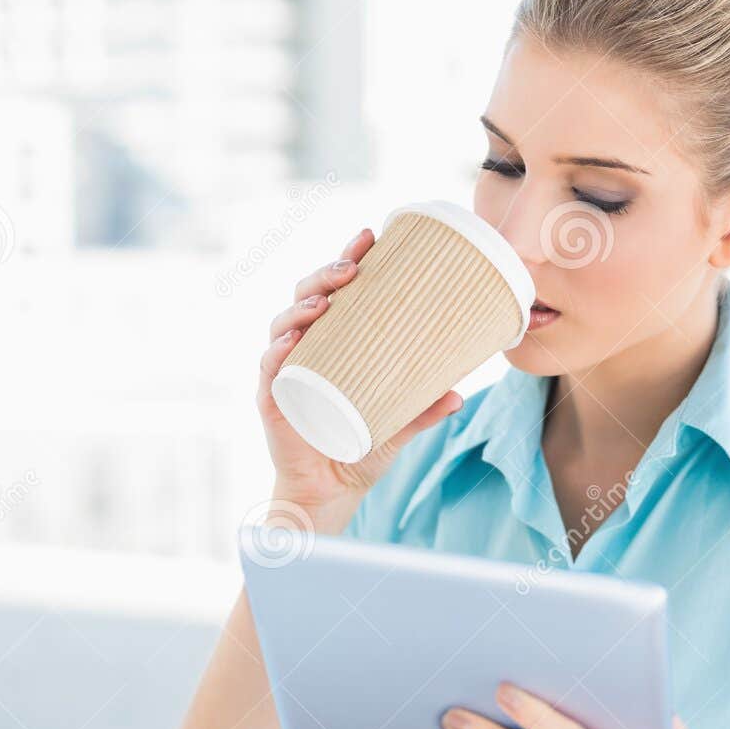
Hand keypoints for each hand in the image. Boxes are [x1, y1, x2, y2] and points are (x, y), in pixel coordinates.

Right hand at [257, 227, 462, 532]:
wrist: (331, 492)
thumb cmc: (360, 446)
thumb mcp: (400, 423)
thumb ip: (425, 408)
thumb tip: (459, 393)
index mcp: (334, 341)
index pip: (336, 290)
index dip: (347, 258)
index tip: (369, 236)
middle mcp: (306, 348)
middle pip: (307, 296)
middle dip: (326, 274)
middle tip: (352, 267)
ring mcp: (285, 371)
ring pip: (284, 325)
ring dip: (301, 307)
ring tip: (324, 302)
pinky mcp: (272, 399)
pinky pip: (269, 370)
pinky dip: (277, 353)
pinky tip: (291, 341)